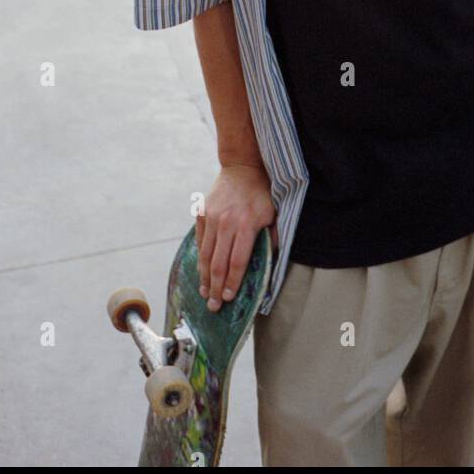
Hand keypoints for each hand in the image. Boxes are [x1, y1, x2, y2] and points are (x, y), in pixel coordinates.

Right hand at [194, 164, 277, 311]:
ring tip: (205, 293)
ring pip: (205, 255)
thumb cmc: (261, 193)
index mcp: (246, 225)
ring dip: (204, 277)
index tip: (229, 298)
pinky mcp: (202, 213)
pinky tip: (201, 271)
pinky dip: (200, 258)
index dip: (232, 283)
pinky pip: (200, 241)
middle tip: (213, 306)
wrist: (242, 167)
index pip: (237, 262)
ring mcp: (211, 218)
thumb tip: (272, 264)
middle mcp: (226, 223)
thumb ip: (272, 238)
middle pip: (218, 264)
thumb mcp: (273, 214)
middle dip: (215, 288)